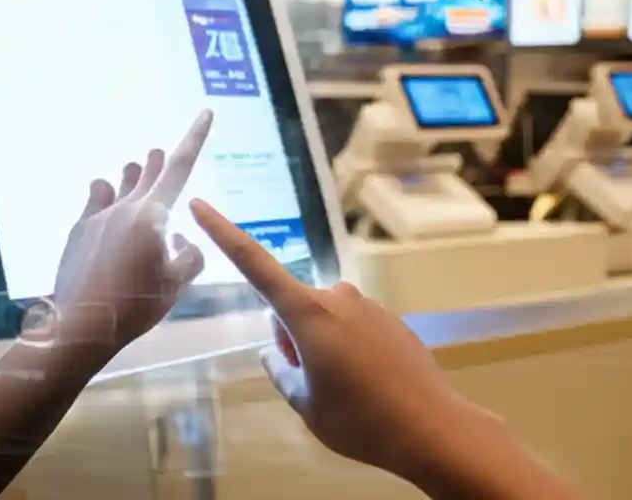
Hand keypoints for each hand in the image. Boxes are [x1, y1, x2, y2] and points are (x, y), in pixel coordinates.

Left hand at [51, 110, 212, 352]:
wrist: (83, 324)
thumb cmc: (137, 305)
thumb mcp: (177, 285)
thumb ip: (190, 258)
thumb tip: (187, 242)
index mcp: (154, 215)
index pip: (181, 166)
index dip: (195, 137)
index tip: (205, 112)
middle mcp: (126, 206)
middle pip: (149, 172)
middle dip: (159, 161)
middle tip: (160, 152)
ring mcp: (98, 216)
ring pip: (119, 184)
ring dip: (132, 176)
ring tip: (135, 167)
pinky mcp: (79, 230)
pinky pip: (95, 200)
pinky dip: (104, 194)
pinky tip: (104, 192)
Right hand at [189, 200, 490, 481]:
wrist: (432, 428)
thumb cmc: (360, 420)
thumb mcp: (304, 402)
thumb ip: (280, 370)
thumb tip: (274, 349)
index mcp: (308, 313)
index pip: (254, 265)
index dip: (223, 233)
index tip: (199, 204)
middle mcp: (337, 298)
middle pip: (292, 307)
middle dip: (291, 336)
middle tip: (315, 381)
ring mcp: (368, 306)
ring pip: (323, 318)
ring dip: (321, 343)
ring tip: (346, 389)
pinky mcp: (390, 318)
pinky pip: (352, 326)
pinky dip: (348, 348)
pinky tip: (369, 383)